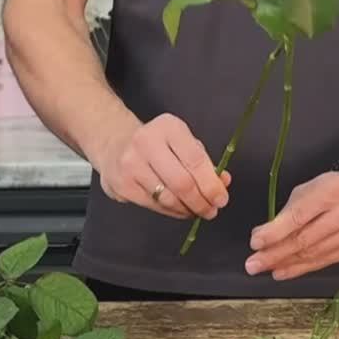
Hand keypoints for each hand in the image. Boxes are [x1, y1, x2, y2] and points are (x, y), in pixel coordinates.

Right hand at [97, 111, 230, 219]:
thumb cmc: (157, 143)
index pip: (195, 159)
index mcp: (168, 127)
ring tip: (197, 211)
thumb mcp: (181, 141)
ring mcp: (131, 164)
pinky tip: (180, 210)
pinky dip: (172, 212)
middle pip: (182, 183)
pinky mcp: (122, 184)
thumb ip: (203, 161)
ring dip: (187, 209)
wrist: (115, 144)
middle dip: (201, 202)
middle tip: (211, 210)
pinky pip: (154, 205)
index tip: (221, 198)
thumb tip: (222, 183)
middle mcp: (147, 142)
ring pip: (168, 198)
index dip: (211, 184)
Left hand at [245, 172, 338, 280]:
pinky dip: (301, 268)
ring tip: (265, 268)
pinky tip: (284, 271)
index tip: (255, 243)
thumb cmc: (331, 188)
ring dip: (285, 264)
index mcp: (332, 190)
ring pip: (313, 254)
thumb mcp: (309, 189)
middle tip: (253, 264)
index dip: (275, 232)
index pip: (299, 216)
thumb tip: (264, 237)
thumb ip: (289, 212)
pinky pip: (324, 262)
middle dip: (275, 254)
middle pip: (305, 239)